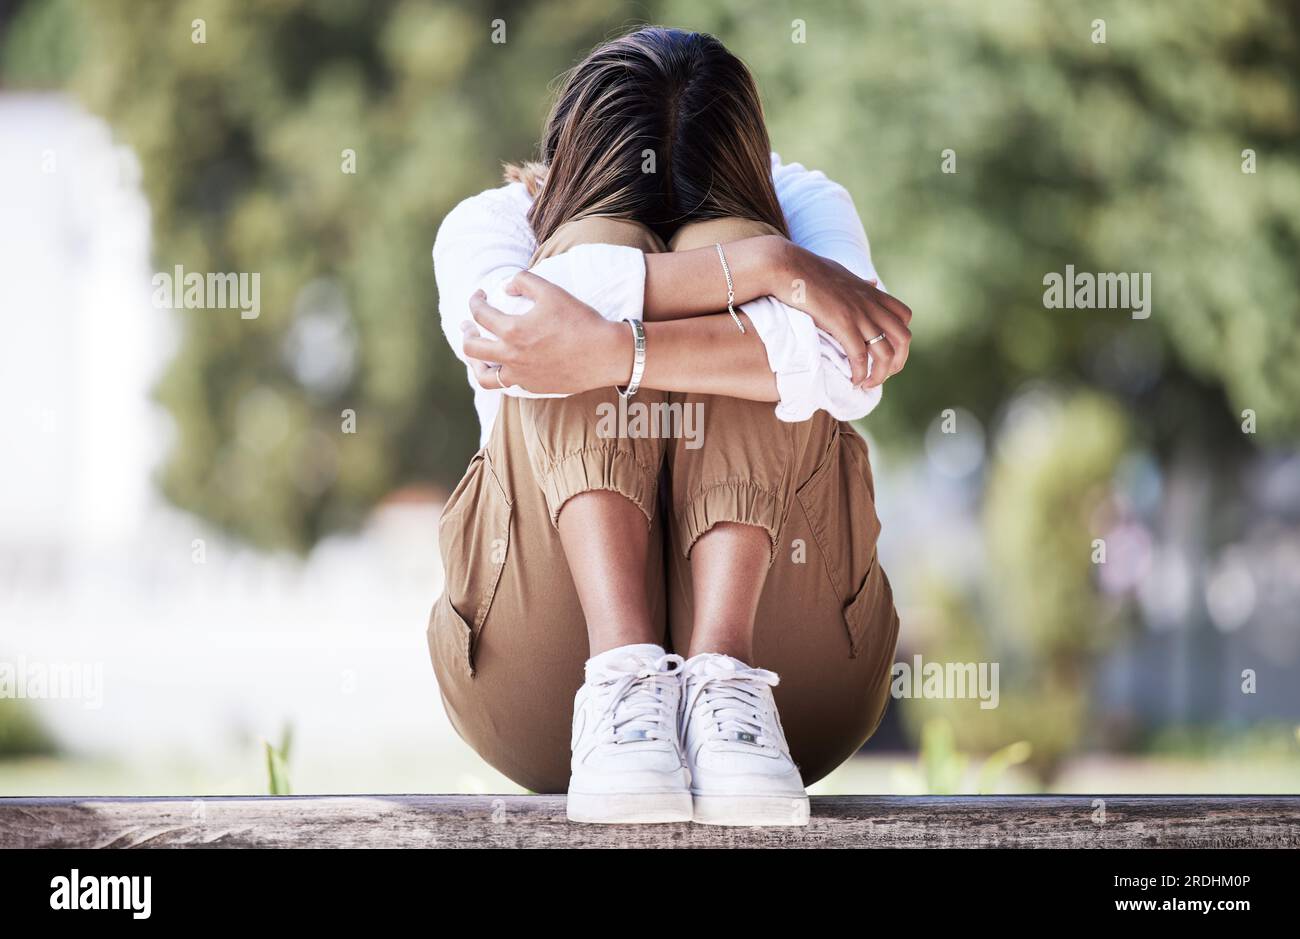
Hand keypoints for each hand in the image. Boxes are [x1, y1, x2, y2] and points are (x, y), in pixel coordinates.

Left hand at [462, 271, 630, 394]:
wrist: (604, 354)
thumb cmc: (580, 320)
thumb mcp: (552, 291)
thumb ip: (524, 281)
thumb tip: (506, 287)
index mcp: (513, 330)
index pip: (480, 314)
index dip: (475, 301)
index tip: (480, 296)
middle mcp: (512, 356)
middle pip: (472, 348)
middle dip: (466, 333)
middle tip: (467, 325)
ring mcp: (522, 375)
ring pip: (484, 376)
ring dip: (475, 364)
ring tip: (476, 355)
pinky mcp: (534, 387)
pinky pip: (507, 383)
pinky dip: (500, 373)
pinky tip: (504, 365)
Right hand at [769, 239, 912, 388]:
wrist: (789, 266)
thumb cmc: (809, 270)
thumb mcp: (844, 274)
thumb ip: (860, 283)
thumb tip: (872, 282)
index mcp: (871, 293)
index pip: (904, 316)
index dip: (900, 336)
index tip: (886, 350)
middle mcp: (871, 304)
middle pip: (903, 338)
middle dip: (898, 361)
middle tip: (882, 374)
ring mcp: (859, 314)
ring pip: (885, 353)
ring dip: (880, 374)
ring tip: (867, 384)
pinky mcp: (842, 323)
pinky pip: (861, 356)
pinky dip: (861, 372)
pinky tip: (853, 380)